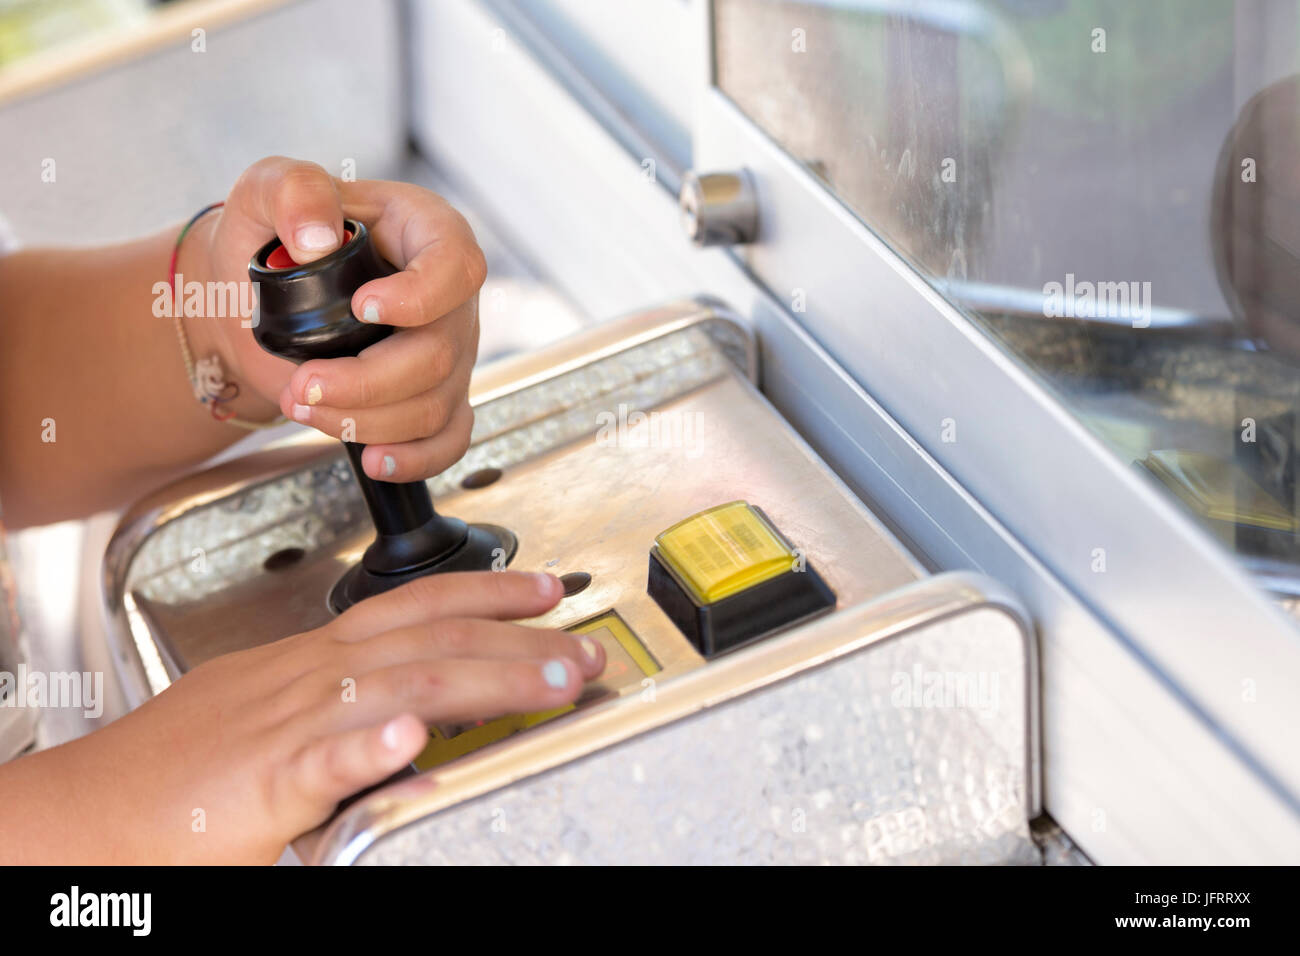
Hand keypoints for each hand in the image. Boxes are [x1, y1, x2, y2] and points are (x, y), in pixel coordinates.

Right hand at [5, 572, 603, 863]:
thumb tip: (414, 711)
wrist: (86, 814)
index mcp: (317, 661)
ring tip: (554, 678)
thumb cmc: (176, 771)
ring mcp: (290, 724)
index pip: (418, 606)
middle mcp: (312, 678)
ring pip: (404, 682)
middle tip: (587, 640)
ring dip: (488, 677)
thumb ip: (346, 705)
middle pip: (433, 637)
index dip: (490, 591)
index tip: (547, 585)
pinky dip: (367, 742)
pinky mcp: (262, 784)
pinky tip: (409, 733)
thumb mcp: (275, 716)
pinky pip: (321, 758)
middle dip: (521, 636)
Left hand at [188, 156, 486, 481]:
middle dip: (368, 381)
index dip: (420, 295)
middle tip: (303, 382)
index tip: (362, 306)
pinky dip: (416, 457)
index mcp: (425, 233)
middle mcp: (448, 298)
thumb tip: (317, 238)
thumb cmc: (273, 237)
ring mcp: (447, 351)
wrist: (255, 295)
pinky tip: (374, 459)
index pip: (456, 266)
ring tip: (302, 404)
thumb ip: (295, 191)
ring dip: (366, 419)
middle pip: (439, 354)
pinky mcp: (435, 396)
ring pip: (434, 404)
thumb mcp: (269, 188)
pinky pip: (449, 438)